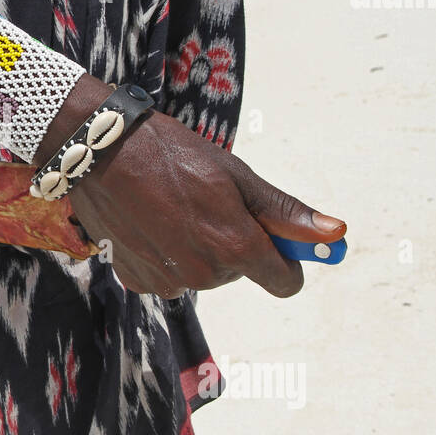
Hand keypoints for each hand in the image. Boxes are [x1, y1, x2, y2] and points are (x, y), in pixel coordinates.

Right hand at [67, 106, 346, 298]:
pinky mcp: (136, 279)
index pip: (285, 283)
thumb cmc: (172, 153)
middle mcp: (204, 274)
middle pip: (239, 271)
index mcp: (235, 247)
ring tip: (173, 206)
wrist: (100, 152)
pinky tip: (150, 220)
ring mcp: (168, 280)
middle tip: (207, 202)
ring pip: (203, 272)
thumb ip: (284, 212)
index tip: (274, 237)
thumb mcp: (236, 175)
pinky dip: (165, 253)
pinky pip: (168, 274)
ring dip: (197, 248)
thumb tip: (335, 234)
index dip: (285, 260)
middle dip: (234, 243)